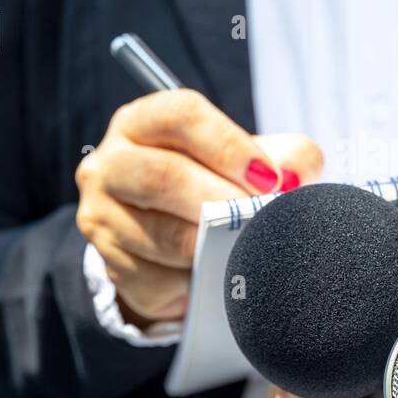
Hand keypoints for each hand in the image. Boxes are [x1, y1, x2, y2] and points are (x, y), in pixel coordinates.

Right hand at [75, 90, 321, 326]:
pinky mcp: (112, 265)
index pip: (180, 116)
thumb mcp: (252, 159)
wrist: (179, 243)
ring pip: (160, 235)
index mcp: (144, 122)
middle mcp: (111, 163)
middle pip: (161, 176)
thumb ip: (284, 156)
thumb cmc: (217, 185)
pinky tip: (216, 274)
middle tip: (260, 217)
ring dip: (212, 247)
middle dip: (221, 200)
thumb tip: (296, 175)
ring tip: (247, 247)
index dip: (229, 146)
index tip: (268, 177)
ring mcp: (102, 216)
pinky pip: (157, 279)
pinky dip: (195, 281)